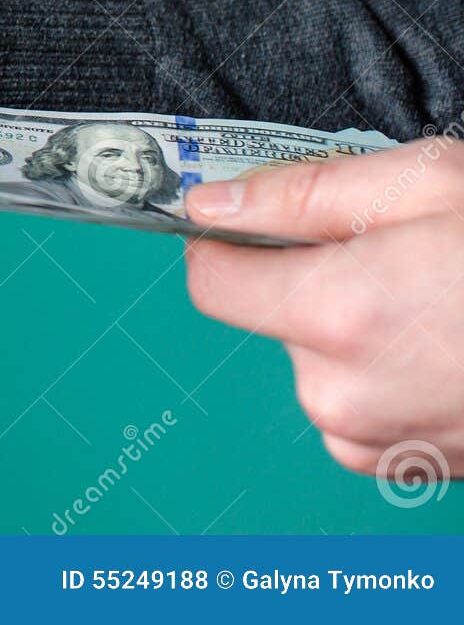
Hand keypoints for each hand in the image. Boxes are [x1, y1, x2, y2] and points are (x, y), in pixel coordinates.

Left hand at [184, 138, 463, 479]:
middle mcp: (341, 391)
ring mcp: (374, 438)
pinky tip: (446, 347)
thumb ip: (299, 193)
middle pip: (270, 318)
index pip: (210, 282)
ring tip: (438, 302)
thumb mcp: (427, 183)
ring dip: (352, 329)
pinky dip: (383, 373)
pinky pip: (356, 405)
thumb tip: (210, 203)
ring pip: (315, 361)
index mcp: (338, 313)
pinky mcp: (403, 465)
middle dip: (310, 279)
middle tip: (395, 253)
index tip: (256, 223)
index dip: (229, 243)